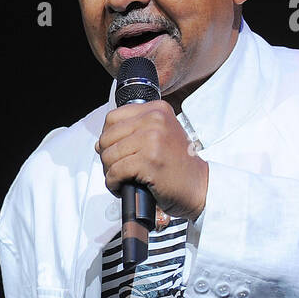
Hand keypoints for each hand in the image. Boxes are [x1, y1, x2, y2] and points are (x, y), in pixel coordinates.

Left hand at [95, 99, 208, 220]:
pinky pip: (115, 172)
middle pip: (107, 137)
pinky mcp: (149, 161)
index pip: (113, 118)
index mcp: (157, 110)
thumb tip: (99, 144)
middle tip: (118, 169)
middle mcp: (155, 120)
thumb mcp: (160, 136)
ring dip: (109, 172)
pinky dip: (113, 183)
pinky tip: (122, 187)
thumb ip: (133, 133)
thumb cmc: (178, 165)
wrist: (199, 186)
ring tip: (122, 179)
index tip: (116, 150)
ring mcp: (153, 140)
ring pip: (109, 155)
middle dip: (107, 157)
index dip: (107, 137)